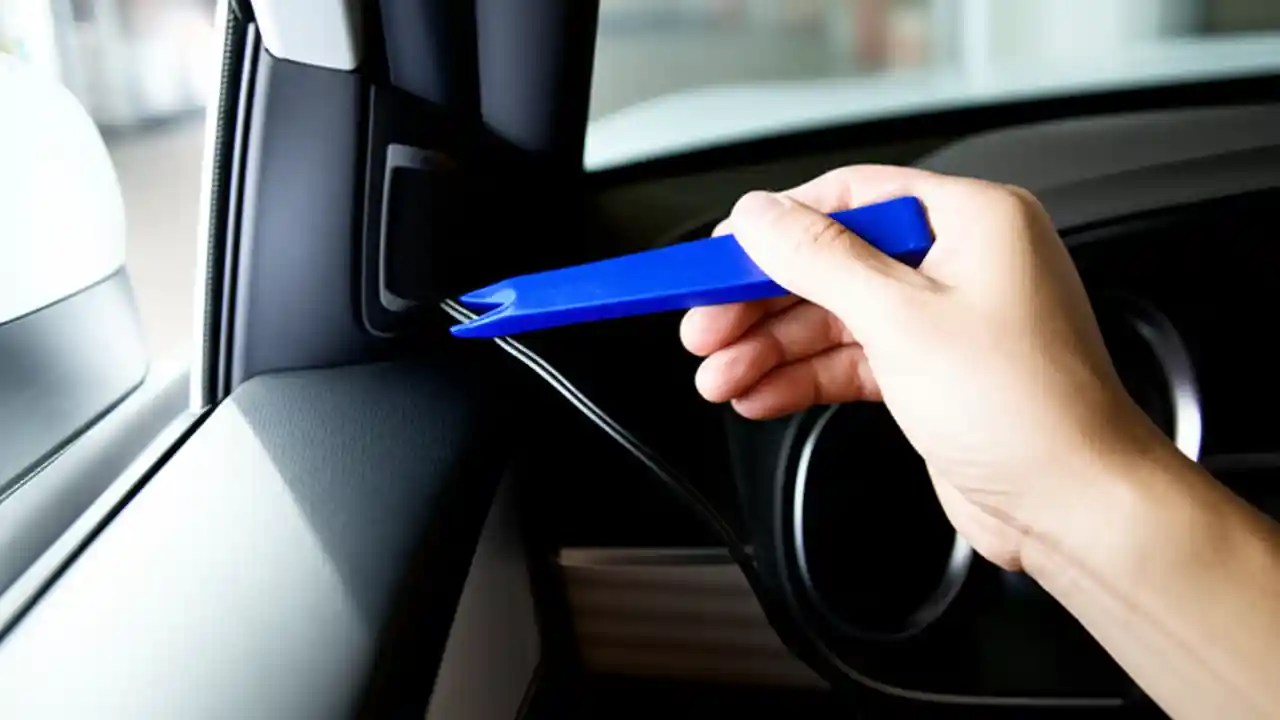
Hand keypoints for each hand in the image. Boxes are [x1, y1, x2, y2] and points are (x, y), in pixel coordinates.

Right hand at [681, 165, 1170, 570]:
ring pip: (832, 320)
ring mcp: (943, 320)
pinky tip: (760, 396)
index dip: (776, 227)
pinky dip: (802, 380)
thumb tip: (761, 216)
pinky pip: (850, 363)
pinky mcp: (929, 374)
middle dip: (761, 303)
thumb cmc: (1030, 410)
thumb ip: (821, 261)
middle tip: (704, 328)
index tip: (718, 255)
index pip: (849, 198)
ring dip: (771, 349)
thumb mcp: (902, 319)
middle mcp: (959, 262)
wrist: (1076, 506)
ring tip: (720, 375)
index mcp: (971, 221)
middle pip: (830, 264)